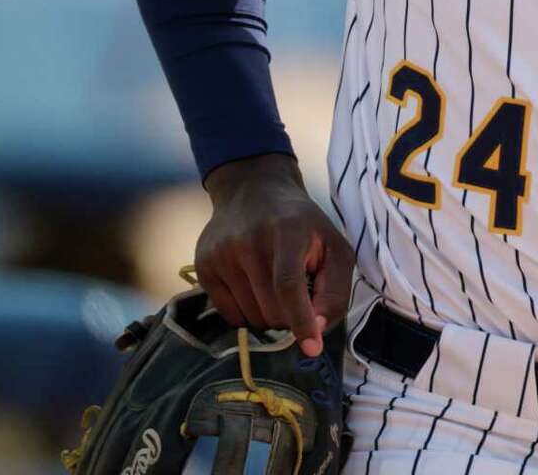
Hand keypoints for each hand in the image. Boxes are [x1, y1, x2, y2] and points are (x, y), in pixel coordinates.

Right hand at [195, 152, 354, 357]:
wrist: (254, 191)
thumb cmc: (303, 225)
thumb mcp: (333, 245)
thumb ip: (334, 289)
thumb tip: (317, 330)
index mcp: (287, 230)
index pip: (288, 284)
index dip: (301, 319)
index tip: (312, 347)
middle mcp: (248, 242)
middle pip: (272, 309)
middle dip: (292, 315)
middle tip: (298, 292)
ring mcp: (221, 254)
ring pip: (252, 318)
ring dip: (270, 315)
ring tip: (274, 284)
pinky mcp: (203, 267)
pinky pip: (231, 316)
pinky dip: (249, 314)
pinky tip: (254, 287)